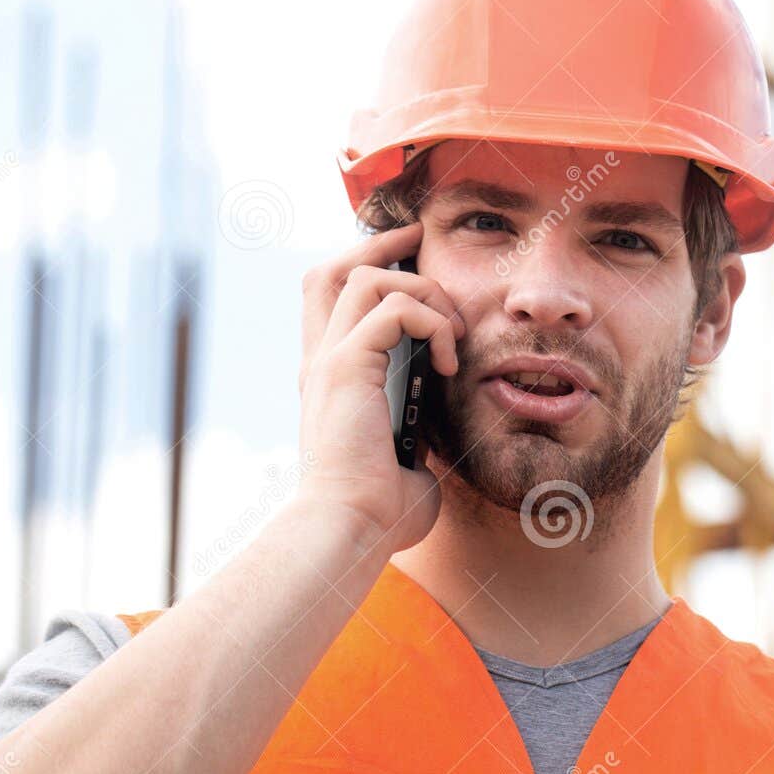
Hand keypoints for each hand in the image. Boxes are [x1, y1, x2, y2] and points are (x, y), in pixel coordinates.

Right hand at [296, 222, 463, 551]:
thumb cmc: (379, 514)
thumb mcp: (408, 463)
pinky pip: (393, 308)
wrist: (350, 530)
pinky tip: (448, 363)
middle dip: (380, 245)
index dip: (366, 266)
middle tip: (421, 242)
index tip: (413, 259)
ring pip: (367, 277)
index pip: (330, 298)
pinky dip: (430, 323)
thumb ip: (417, 440)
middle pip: (333, 269)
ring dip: (423, 293)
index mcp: (331, 379)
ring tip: (451, 336)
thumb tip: (428, 448)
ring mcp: (329, 361)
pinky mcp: (345, 367)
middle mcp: (321, 361)